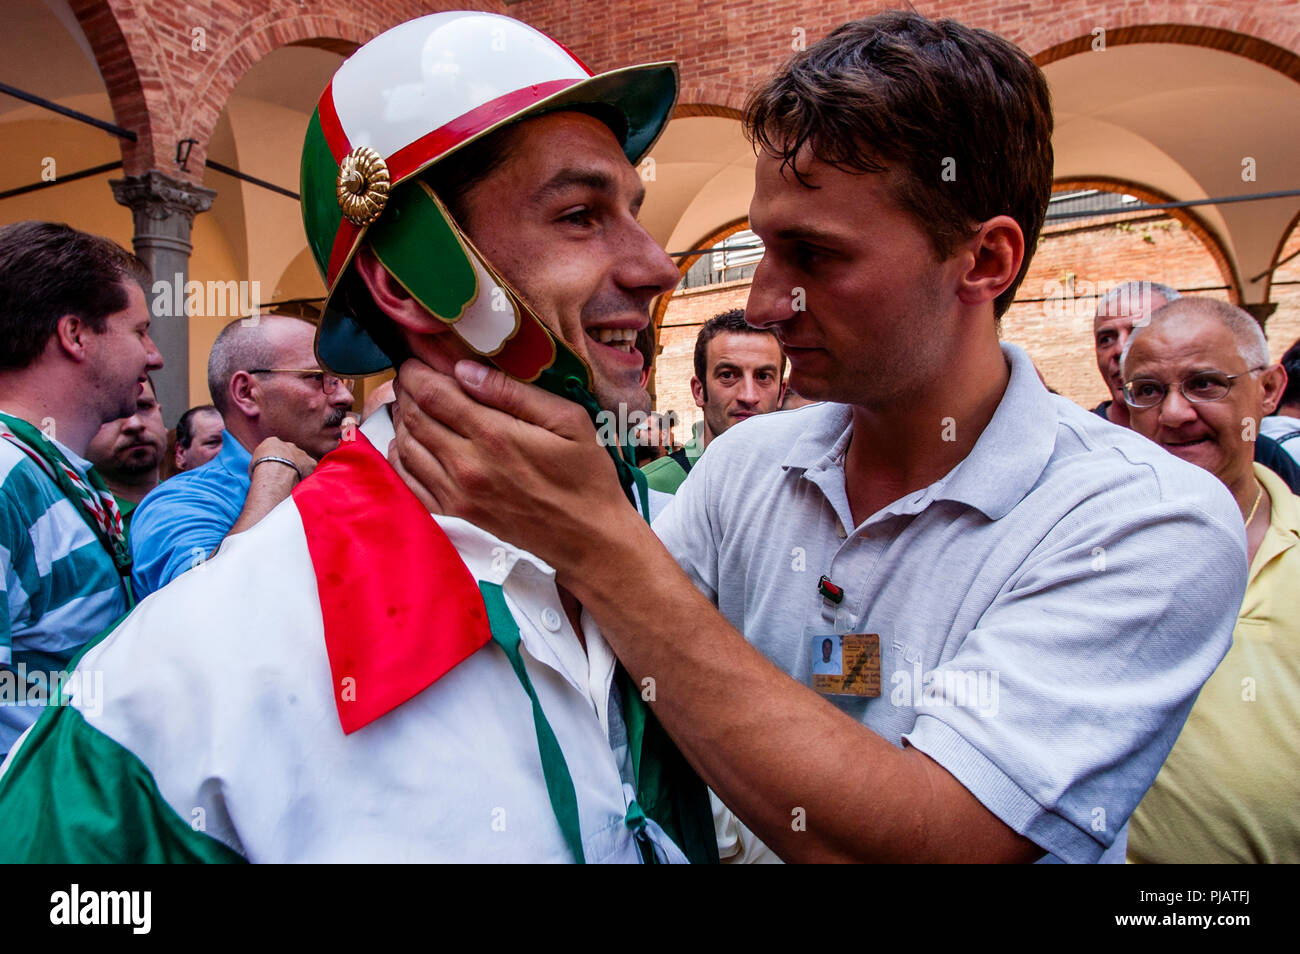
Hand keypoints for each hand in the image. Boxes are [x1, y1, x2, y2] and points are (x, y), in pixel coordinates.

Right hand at [249, 437, 315, 481]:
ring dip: (299, 469)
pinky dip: (307, 475)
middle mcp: (289, 445)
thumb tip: (263, 472)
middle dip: (288, 463)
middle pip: (290, 453)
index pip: (274, 449)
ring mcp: (301, 453)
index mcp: (272, 442)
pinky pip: (311, 469)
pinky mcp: (311, 463)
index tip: (274, 470)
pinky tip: (302, 484)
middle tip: (285, 476)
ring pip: (302, 461)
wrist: (275, 473)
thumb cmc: (260, 472)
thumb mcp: (254, 464)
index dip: (274, 460)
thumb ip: (262, 463)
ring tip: (293, 482)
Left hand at [388, 358, 638, 575]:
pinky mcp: (455, 517)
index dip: (416, 372)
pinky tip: (409, 444)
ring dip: (402, 421)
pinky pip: (409, 483)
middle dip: (406, 391)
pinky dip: (400, 458)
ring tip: (412, 405)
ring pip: (406, 447)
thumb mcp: (568, 421)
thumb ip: (515, 393)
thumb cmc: (586, 476)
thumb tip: (466, 369)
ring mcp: (456, 494)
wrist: (589, 539)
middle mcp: (467, 465)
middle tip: (412, 378)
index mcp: (494, 435)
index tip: (416, 361)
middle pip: (414, 417)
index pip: (433, 394)